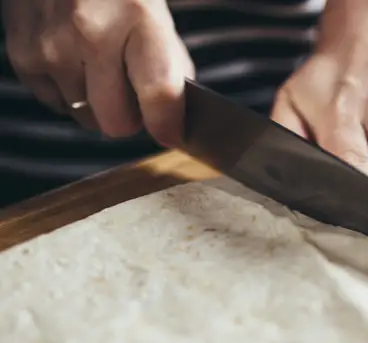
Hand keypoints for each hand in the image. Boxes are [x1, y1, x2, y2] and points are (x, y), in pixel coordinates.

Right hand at [2, 0, 193, 145]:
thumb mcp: (157, 8)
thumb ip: (171, 59)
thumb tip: (174, 111)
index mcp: (138, 17)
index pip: (159, 94)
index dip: (168, 125)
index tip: (171, 133)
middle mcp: (91, 33)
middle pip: (117, 121)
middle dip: (130, 118)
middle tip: (134, 99)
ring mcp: (52, 46)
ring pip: (85, 117)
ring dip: (98, 104)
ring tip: (101, 69)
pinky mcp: (22, 53)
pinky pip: (54, 102)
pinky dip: (69, 92)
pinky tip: (75, 62)